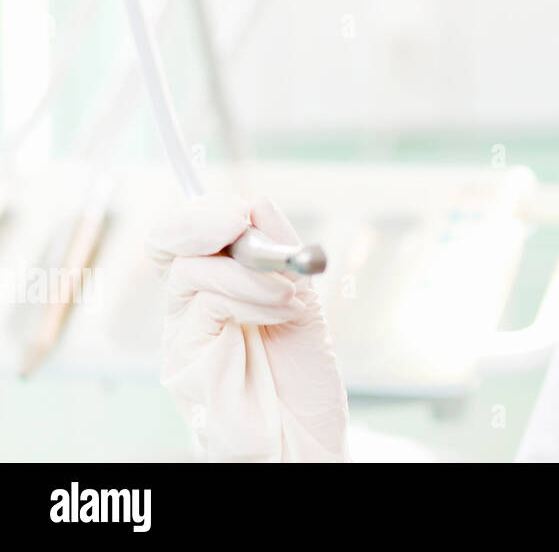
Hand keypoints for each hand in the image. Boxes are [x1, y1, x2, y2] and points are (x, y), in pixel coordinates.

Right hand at [148, 193, 348, 460]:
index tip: (244, 208)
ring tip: (291, 297)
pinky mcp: (184, 360)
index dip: (206, 210)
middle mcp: (189, 308)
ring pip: (191, 268)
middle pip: (168, 240)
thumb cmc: (302, 380)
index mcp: (216, 288)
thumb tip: (255, 202)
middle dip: (203, 219)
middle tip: (240, 222)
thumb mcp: (300, 299)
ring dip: (250, 270)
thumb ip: (278, 254)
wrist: (307, 440)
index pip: (188, 233)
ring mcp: (182, 334)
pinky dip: (249, 295)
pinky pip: (205, 302)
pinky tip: (284, 313)